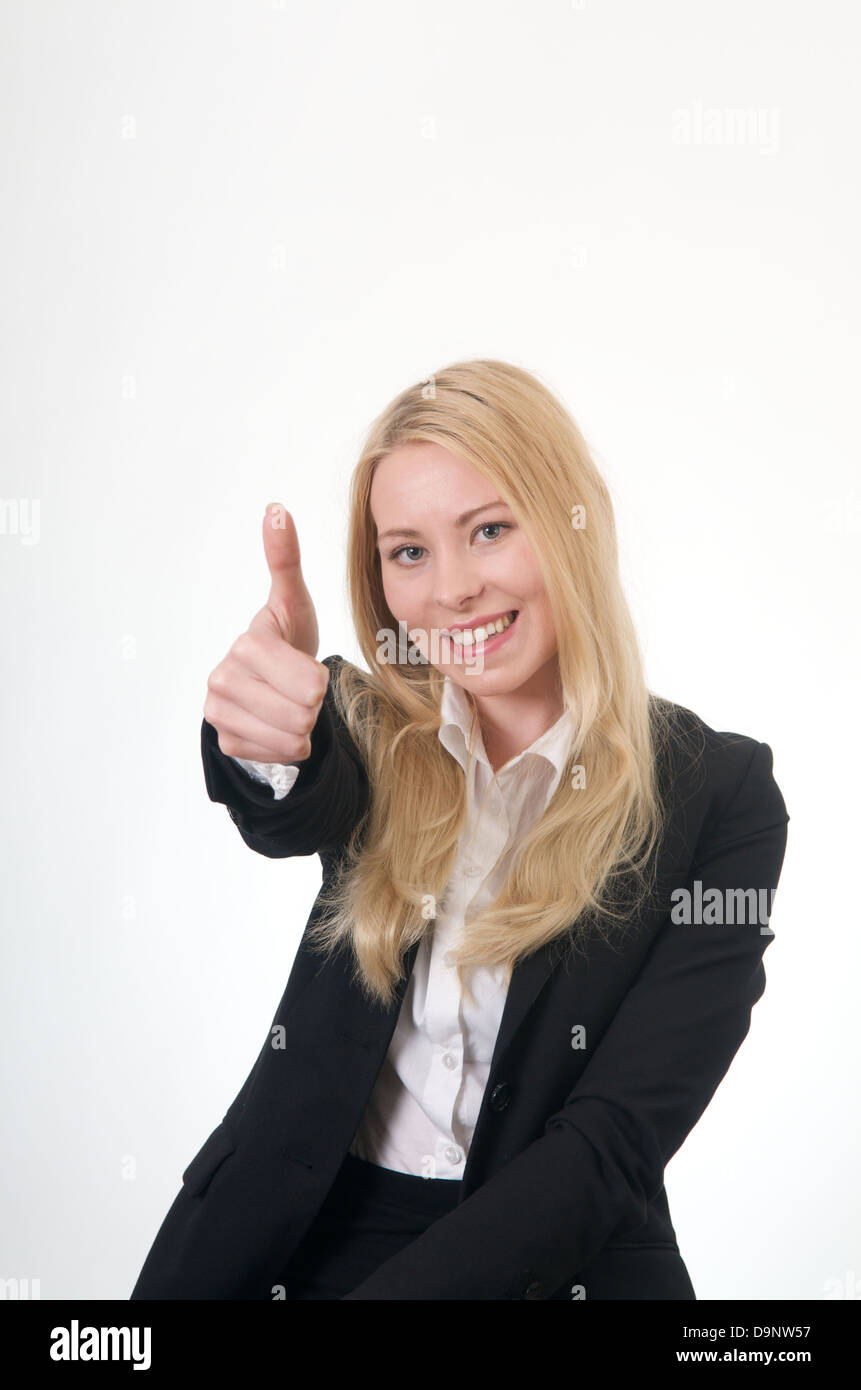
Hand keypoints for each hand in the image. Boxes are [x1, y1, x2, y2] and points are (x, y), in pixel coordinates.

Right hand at [203, 503, 328, 763]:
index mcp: (247, 644)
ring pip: (290, 737)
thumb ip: (285, 559)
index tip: (305, 666)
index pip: (310, 684)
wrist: (268, 680)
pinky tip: (276, 724)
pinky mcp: (224, 740)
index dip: (318, 679)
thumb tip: (276, 510)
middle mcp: (223, 678)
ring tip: (289, 705)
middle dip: (311, 706)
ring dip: (301, 727)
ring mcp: (219, 711)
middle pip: (302, 714)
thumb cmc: (287, 637)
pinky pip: (277, 755)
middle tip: (298, 689)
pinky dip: (287, 745)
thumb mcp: (293, 601)